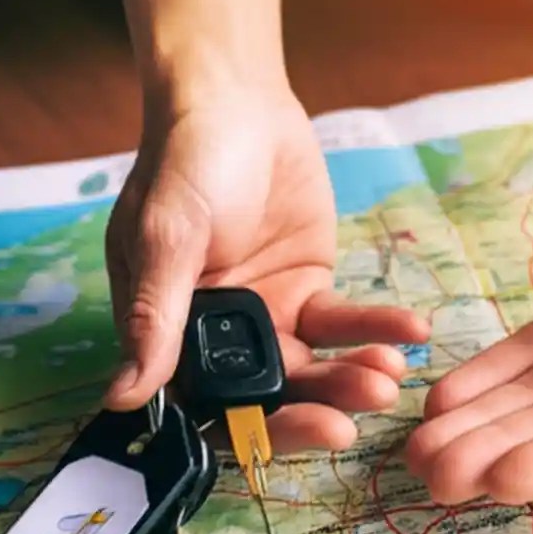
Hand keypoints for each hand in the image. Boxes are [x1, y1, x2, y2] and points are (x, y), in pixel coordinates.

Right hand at [104, 90, 429, 451]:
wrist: (235, 101)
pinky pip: (344, 324)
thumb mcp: (166, 236)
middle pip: (269, 399)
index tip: (307, 430)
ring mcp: (266, 317)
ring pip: (313, 369)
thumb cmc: (185, 162)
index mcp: (168, 336)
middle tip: (357, 414)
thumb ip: (154, 318)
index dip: (256, 432)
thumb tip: (121, 399)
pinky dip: (376, 330)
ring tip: (390, 375)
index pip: (209, 410)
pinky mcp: (308, 290)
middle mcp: (215, 338)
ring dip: (351, 378)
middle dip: (316, 411)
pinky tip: (411, 330)